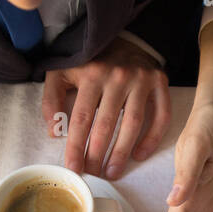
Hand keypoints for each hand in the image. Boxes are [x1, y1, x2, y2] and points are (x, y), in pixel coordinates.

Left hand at [41, 36, 170, 179]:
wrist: (125, 36)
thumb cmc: (91, 60)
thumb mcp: (62, 70)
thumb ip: (52, 98)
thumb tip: (54, 131)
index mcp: (91, 73)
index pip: (81, 118)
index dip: (76, 146)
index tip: (73, 168)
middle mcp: (117, 76)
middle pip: (106, 124)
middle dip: (98, 154)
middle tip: (93, 175)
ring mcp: (141, 79)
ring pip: (133, 123)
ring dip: (122, 152)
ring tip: (113, 172)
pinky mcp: (160, 82)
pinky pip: (160, 115)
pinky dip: (152, 137)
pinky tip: (140, 154)